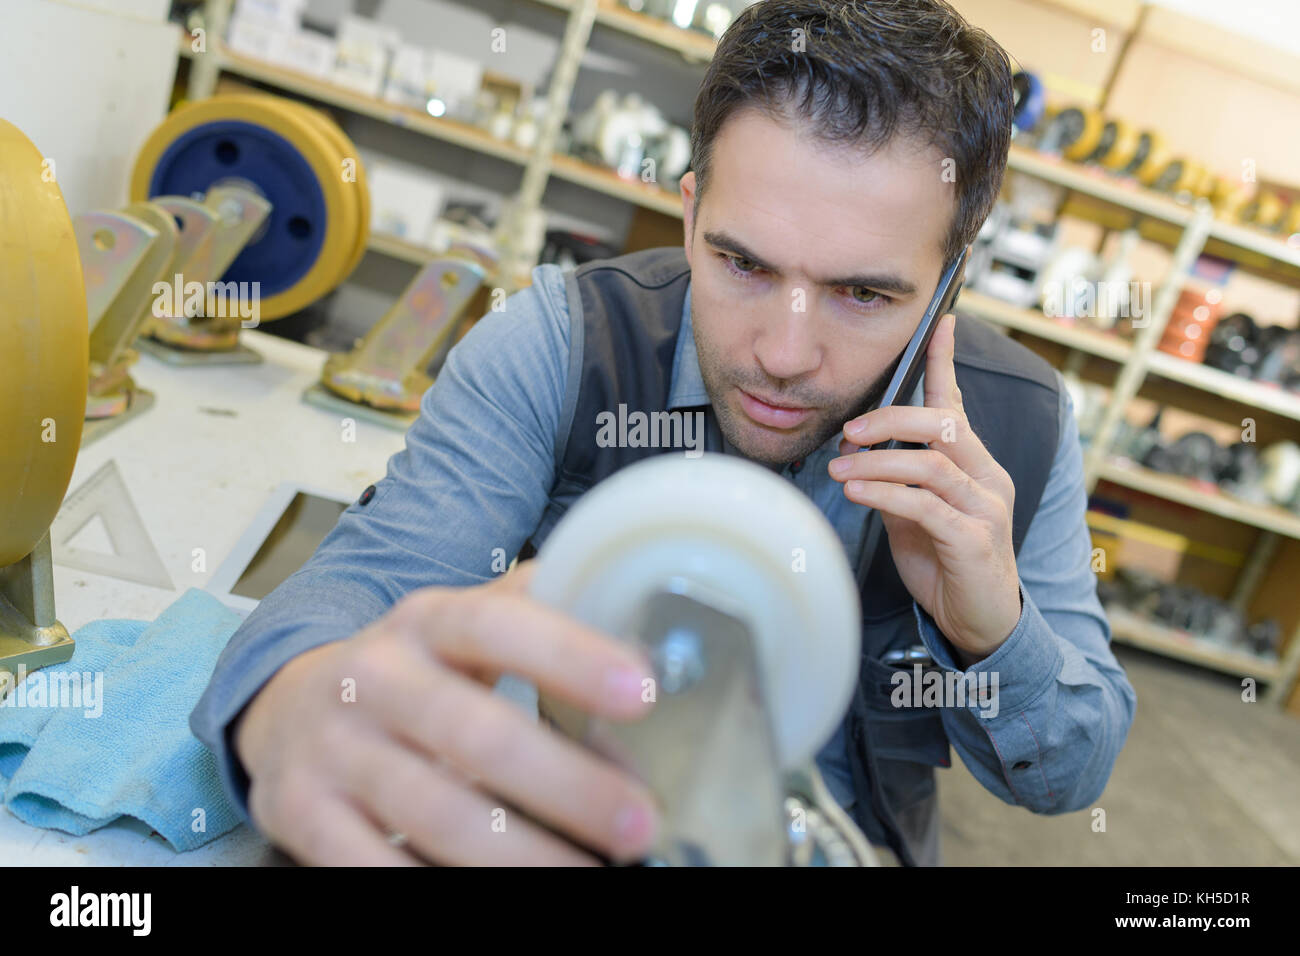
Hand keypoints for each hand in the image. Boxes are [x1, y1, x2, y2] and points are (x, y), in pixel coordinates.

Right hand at [233, 561, 659, 864]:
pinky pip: (377, 870)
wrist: (286, 708)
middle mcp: (373, 677)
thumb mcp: (462, 623)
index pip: (497, 624)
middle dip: (567, 785)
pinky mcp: (302, 815)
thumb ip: (541, 614)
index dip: (569, 655)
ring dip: (524, 858)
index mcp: (426, 620)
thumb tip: (652, 630)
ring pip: (437, 815)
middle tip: (638, 822)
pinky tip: (507, 900)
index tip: (643, 690)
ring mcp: (333, 750)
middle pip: (476, 735)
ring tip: (590, 876)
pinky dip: (445, 891)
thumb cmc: (413, 670)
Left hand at [828, 313, 1020, 661]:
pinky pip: (925, 506)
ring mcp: (985, 509)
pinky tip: (858, 492)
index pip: (957, 407)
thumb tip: (859, 459)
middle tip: (849, 431)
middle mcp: (987, 479)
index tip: (940, 323)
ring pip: (932, 464)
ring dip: (878, 462)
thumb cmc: (947, 565)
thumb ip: (899, 484)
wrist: (981, 623)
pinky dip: (886, 494)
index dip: (945, 365)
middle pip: (944, 427)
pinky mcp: (973, 541)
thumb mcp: (917, 516)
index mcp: (974, 466)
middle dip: (891, 420)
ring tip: (841, 467)